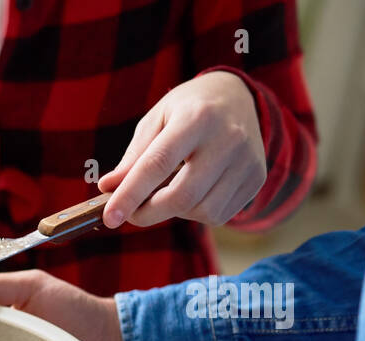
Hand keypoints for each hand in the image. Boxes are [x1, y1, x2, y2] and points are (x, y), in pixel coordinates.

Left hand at [98, 71, 264, 227]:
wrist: (238, 97)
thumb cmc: (187, 110)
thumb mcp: (156, 121)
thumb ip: (134, 157)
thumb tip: (108, 188)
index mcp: (196, 117)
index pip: (157, 164)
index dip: (130, 195)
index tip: (110, 218)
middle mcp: (227, 138)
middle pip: (181, 195)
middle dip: (148, 213)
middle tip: (131, 214)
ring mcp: (247, 159)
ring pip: (201, 210)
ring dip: (174, 213)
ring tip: (167, 192)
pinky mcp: (256, 178)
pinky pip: (219, 214)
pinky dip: (196, 212)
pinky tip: (193, 191)